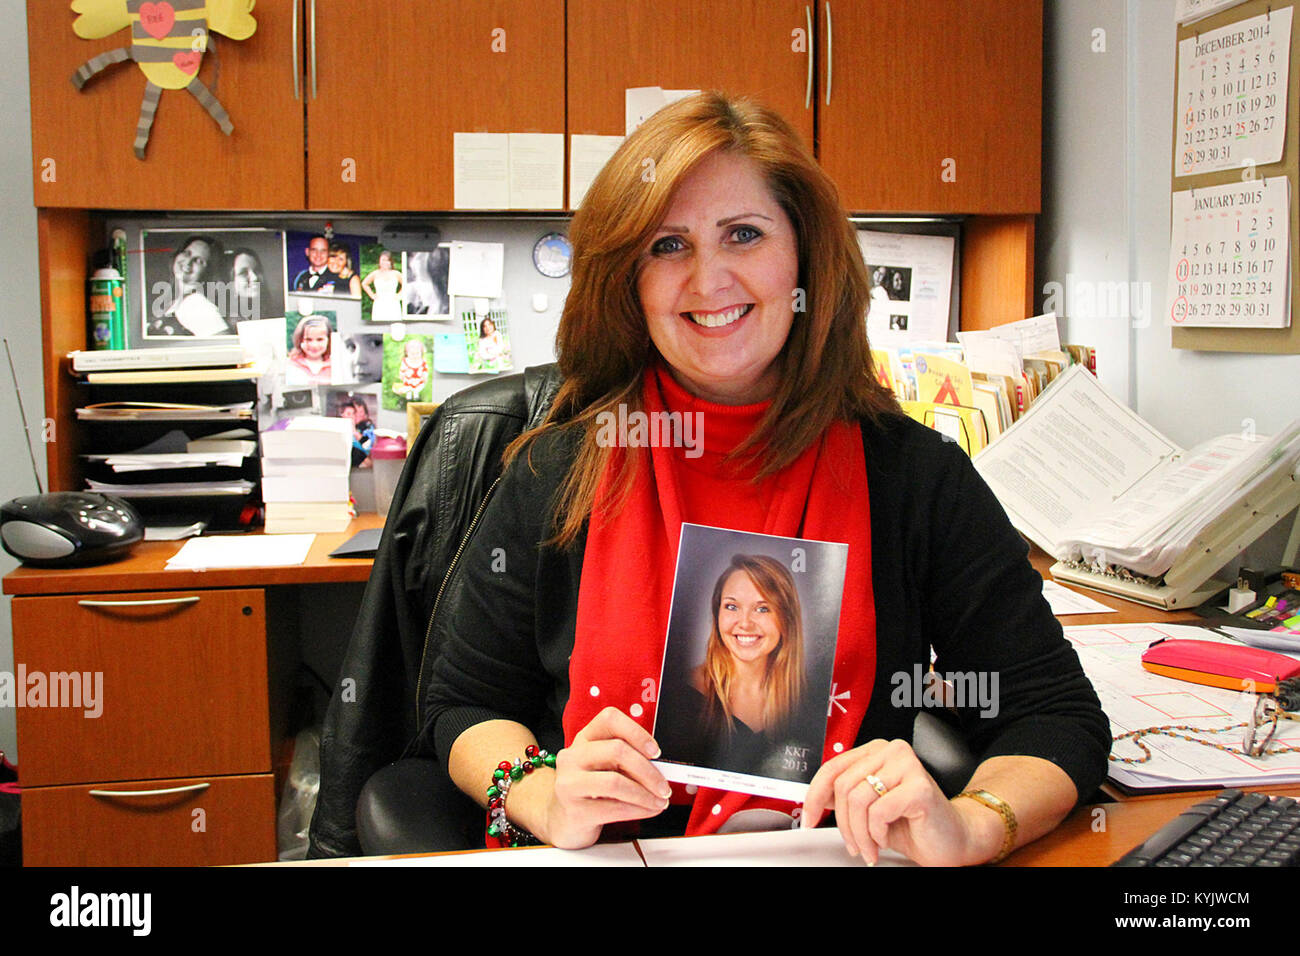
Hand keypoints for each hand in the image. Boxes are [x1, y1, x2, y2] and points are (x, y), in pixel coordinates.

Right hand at [542, 706, 671, 848]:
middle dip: (648, 771)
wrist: (565, 820)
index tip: (656, 752)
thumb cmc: (593, 790)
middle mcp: (572, 756)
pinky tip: (649, 811)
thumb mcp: (607, 767)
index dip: (637, 732)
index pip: (610, 719)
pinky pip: (613, 809)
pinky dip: (638, 810)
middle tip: (665, 786)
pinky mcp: (574, 810)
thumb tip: (662, 768)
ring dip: (645, 794)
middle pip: (617, 750)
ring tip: (660, 801)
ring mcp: (569, 783)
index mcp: (585, 738)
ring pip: (615, 782)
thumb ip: (629, 761)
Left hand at [801, 738, 999, 865]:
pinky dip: (877, 833)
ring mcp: (907, 764)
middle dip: (843, 824)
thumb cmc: (912, 824)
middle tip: (853, 846)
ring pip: (858, 800)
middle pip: (843, 786)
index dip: (815, 795)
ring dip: (860, 834)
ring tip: (869, 848)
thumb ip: (845, 795)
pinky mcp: (919, 786)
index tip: (809, 818)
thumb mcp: (869, 806)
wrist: (952, 840)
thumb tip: (816, 797)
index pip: (833, 767)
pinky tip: (886, 839)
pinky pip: (879, 811)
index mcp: (876, 750)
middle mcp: (891, 750)